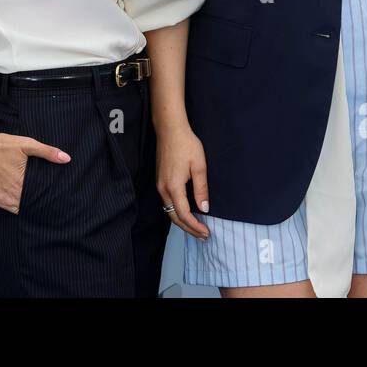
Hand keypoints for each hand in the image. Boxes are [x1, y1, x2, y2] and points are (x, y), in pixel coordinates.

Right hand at [0, 131, 69, 214]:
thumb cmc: (1, 145)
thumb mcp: (27, 144)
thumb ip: (47, 152)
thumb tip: (66, 158)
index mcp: (22, 182)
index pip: (42, 197)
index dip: (50, 198)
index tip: (57, 197)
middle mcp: (12, 194)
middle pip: (32, 204)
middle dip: (40, 202)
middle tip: (51, 200)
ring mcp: (2, 198)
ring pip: (21, 209)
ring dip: (29, 205)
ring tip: (39, 200)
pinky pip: (11, 208)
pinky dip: (18, 205)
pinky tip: (24, 200)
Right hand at [157, 123, 209, 238]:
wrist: (170, 130)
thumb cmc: (186, 145)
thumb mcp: (199, 166)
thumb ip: (201, 189)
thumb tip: (204, 208)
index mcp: (174, 186)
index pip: (183, 214)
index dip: (195, 226)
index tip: (206, 233)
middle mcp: (163, 189)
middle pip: (174, 217)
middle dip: (188, 229)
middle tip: (203, 236)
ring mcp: (159, 185)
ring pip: (169, 210)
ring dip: (182, 221)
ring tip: (197, 228)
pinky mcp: (160, 181)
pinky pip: (167, 202)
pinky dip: (177, 212)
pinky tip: (186, 212)